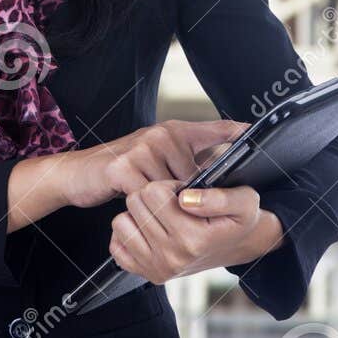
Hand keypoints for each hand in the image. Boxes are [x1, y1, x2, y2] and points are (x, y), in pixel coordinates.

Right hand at [55, 118, 247, 208]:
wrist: (79, 173)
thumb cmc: (124, 168)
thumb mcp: (159, 156)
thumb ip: (188, 159)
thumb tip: (220, 169)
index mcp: (175, 131)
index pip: (216, 130)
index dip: (239, 133)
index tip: (258, 136)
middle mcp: (161, 135)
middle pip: (195, 176)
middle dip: (192, 195)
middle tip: (181, 206)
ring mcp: (142, 150)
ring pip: (173, 190)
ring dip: (167, 205)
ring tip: (154, 206)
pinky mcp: (123, 168)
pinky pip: (148, 197)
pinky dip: (147, 208)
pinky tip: (138, 206)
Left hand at [109, 180, 285, 283]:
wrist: (237, 246)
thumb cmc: (237, 222)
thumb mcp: (244, 201)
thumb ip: (219, 197)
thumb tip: (185, 198)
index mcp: (193, 238)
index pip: (154, 192)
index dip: (169, 185)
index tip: (184, 194)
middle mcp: (173, 257)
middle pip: (135, 203)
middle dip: (153, 196)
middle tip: (174, 205)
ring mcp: (157, 268)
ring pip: (122, 222)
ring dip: (139, 214)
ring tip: (161, 216)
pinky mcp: (146, 274)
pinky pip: (116, 246)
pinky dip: (129, 233)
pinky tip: (149, 230)